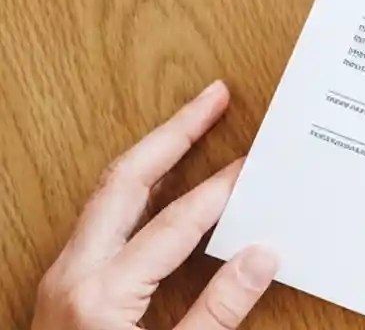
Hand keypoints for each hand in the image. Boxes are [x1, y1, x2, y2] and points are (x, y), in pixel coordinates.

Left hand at [33, 80, 276, 329]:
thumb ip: (217, 312)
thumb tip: (260, 255)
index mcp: (103, 291)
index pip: (177, 221)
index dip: (222, 188)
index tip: (257, 164)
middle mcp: (75, 272)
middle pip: (126, 179)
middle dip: (173, 132)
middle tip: (213, 96)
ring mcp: (63, 277)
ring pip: (107, 192)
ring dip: (151, 154)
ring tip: (190, 126)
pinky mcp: (64, 288)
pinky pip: (101, 217)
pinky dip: (137, 188)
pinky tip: (162, 186)